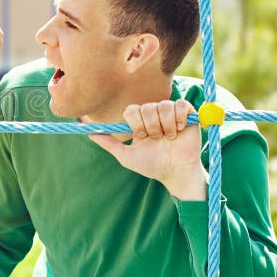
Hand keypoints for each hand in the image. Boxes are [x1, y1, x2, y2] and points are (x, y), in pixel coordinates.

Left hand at [89, 99, 207, 200]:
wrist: (176, 172)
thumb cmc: (152, 165)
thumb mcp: (127, 157)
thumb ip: (109, 144)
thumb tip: (89, 134)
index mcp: (139, 122)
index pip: (132, 110)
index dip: (136, 122)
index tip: (141, 136)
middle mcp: (154, 115)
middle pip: (147, 107)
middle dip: (152, 126)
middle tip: (157, 139)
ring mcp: (170, 113)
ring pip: (164, 105)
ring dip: (166, 125)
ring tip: (170, 138)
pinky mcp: (187, 114)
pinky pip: (181, 104)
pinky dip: (179, 117)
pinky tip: (179, 129)